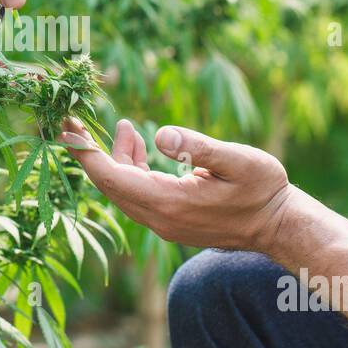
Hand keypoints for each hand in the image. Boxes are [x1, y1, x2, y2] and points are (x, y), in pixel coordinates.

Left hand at [59, 116, 293, 252]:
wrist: (279, 226)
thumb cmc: (264, 189)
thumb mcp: (239, 161)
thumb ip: (199, 147)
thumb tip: (160, 134)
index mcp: (169, 203)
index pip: (112, 178)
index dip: (86, 153)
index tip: (68, 127)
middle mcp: (159, 218)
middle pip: (109, 185)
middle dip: (89, 153)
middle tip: (73, 121)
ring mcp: (163, 222)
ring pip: (123, 189)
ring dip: (115, 158)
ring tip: (122, 127)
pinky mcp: (169, 219)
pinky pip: (137, 193)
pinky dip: (130, 168)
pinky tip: (139, 145)